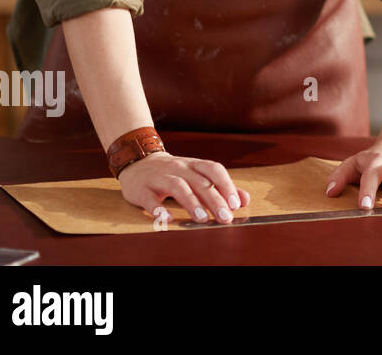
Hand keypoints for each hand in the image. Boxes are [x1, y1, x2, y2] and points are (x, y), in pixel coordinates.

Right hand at [117, 151, 250, 224]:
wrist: (137, 162)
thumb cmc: (174, 173)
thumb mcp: (197, 175)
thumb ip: (220, 188)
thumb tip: (244, 199)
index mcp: (194, 165)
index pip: (214, 170)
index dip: (226, 185)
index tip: (235, 204)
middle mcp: (179, 168)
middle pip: (199, 182)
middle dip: (214, 200)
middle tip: (225, 218)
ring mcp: (159, 177)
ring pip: (178, 187)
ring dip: (191, 203)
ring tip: (202, 219)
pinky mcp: (141, 189)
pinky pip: (149, 198)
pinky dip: (158, 208)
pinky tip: (167, 219)